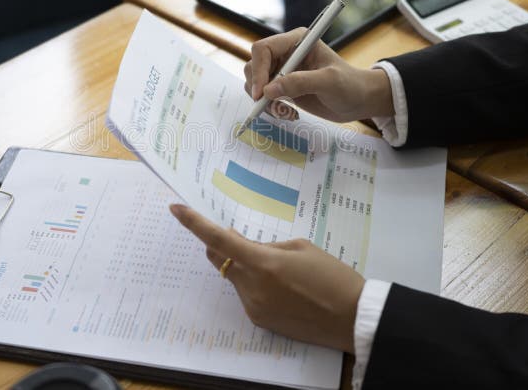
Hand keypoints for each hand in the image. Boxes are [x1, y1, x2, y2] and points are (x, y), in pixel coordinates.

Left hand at [169, 203, 363, 352]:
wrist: (351, 318)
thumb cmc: (332, 276)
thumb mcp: (301, 248)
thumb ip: (267, 246)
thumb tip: (246, 247)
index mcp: (262, 262)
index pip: (218, 239)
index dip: (193, 223)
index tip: (176, 208)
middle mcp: (251, 286)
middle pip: (219, 259)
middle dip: (224, 245)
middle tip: (244, 238)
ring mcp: (253, 306)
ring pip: (235, 277)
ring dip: (246, 266)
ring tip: (283, 271)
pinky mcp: (259, 320)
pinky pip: (247, 294)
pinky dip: (256, 285)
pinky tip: (285, 289)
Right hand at [244, 28, 393, 121]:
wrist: (358, 101)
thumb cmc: (350, 86)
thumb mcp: (329, 82)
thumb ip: (300, 83)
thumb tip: (268, 91)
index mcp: (297, 41)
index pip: (264, 49)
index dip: (259, 70)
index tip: (262, 93)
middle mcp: (286, 53)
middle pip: (254, 65)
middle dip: (258, 88)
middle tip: (272, 106)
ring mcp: (282, 70)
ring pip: (255, 83)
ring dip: (264, 102)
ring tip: (285, 112)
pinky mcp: (282, 87)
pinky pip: (263, 96)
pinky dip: (270, 108)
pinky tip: (289, 113)